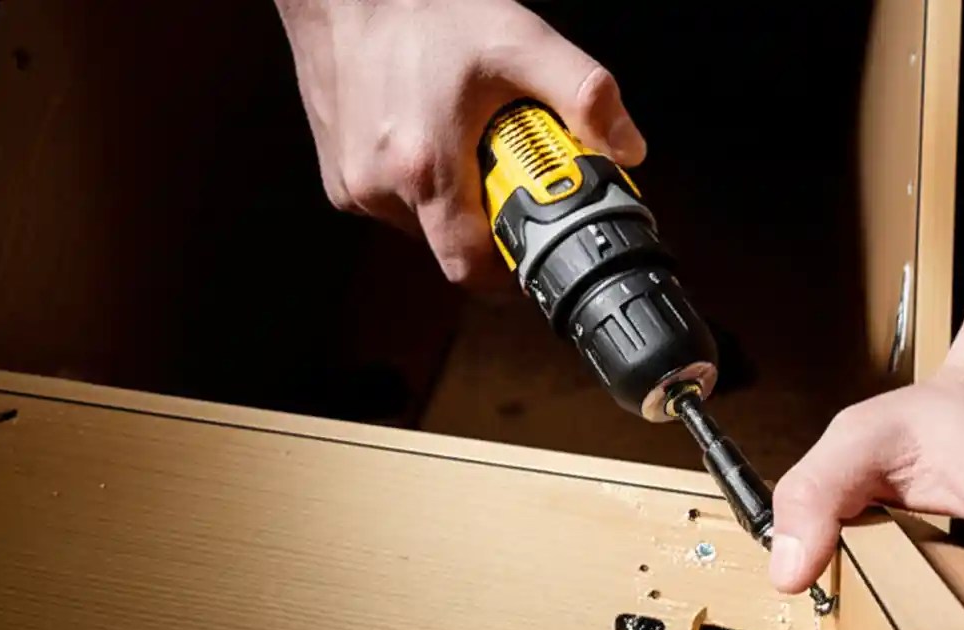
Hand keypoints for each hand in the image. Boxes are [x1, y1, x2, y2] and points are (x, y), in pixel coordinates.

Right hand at [273, 0, 646, 286]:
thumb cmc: (427, 13)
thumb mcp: (521, 42)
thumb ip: (582, 94)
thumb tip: (626, 148)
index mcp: (426, 170)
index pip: (473, 270)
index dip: (511, 269)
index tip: (538, 244)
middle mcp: (380, 189)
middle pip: (453, 248)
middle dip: (489, 222)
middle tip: (509, 175)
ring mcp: (353, 188)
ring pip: (423, 228)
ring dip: (453, 203)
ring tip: (464, 144)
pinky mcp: (337, 180)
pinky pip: (393, 205)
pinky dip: (419, 186)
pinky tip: (427, 136)